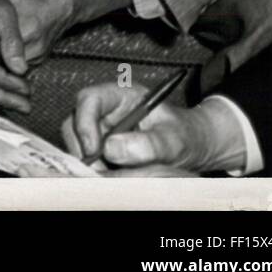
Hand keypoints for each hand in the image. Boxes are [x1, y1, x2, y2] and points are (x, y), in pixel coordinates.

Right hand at [61, 84, 247, 174]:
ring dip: (90, 161)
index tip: (93, 150)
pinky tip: (113, 176)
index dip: (84, 123)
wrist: (195, 148)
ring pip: (79, 142)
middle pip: (76, 122)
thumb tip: (112, 149)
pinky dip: (97, 169)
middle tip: (100, 170)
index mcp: (122, 95)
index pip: (89, 99)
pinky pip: (89, 157)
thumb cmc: (187, 136)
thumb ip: (148, 144)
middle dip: (84, 148)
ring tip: (112, 175)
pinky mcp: (103, 147)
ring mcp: (102, 128)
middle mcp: (107, 109)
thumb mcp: (174, 140)